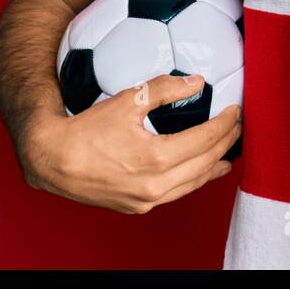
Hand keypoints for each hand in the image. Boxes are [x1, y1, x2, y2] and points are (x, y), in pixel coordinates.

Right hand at [21, 73, 241, 213]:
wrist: (51, 160)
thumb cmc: (86, 130)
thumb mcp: (127, 100)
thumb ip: (164, 89)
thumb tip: (197, 81)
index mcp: (157, 159)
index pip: (207, 139)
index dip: (226, 123)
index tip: (236, 110)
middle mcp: (155, 186)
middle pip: (206, 163)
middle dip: (226, 143)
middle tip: (238, 127)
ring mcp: (146, 200)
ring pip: (193, 183)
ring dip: (214, 166)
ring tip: (228, 154)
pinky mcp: (137, 207)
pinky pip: (175, 193)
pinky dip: (192, 179)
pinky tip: (197, 170)